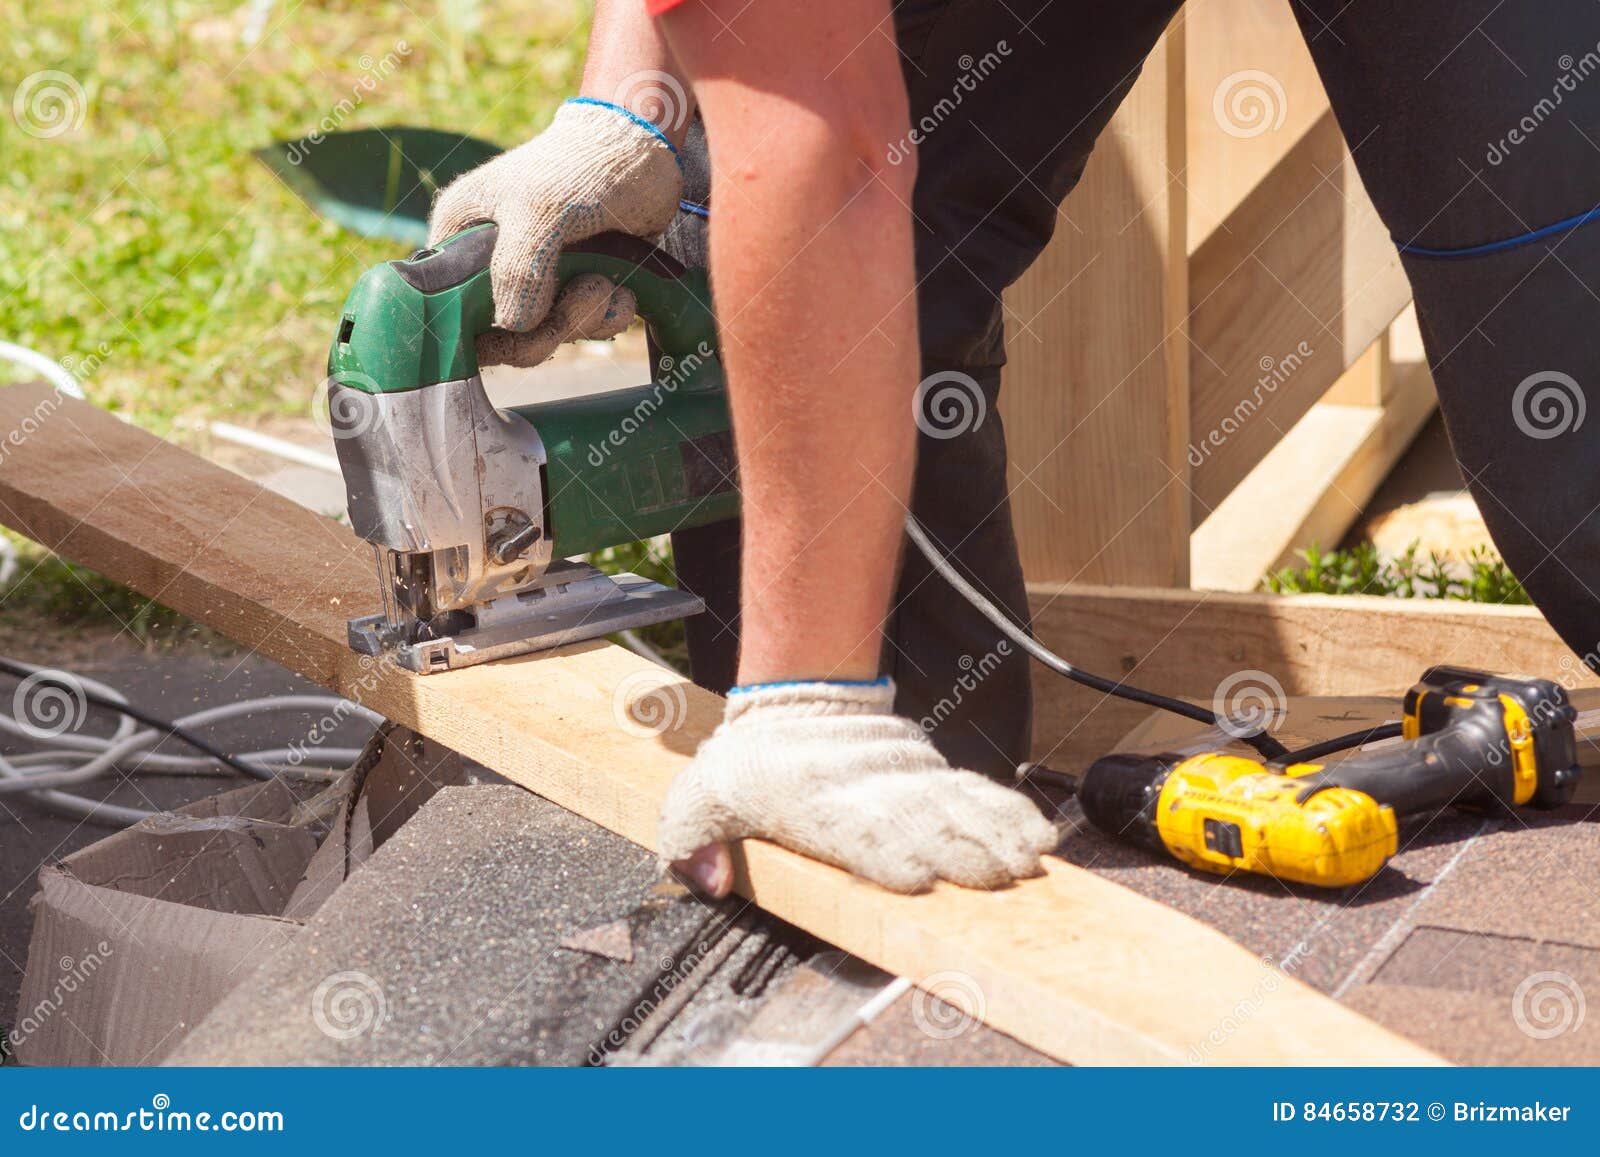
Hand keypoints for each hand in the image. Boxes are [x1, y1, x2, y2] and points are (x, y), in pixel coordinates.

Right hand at [427, 98, 681, 366]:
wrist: (639, 149)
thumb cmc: (578, 168)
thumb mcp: (539, 210)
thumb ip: (518, 268)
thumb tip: (513, 327)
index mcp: (459, 238)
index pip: (449, 311)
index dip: (482, 335)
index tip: (524, 328)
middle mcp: (491, 265)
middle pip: (503, 336)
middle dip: (548, 330)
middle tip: (588, 293)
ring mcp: (534, 280)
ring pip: (547, 335)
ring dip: (585, 320)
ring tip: (609, 283)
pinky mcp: (573, 287)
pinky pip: (583, 327)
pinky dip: (606, 318)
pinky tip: (623, 292)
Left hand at [658, 679, 1058, 894]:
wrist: (793, 695)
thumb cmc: (748, 761)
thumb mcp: (697, 795)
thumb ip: (691, 841)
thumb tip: (707, 880)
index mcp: (812, 806)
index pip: (856, 832)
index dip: (887, 853)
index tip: (918, 875)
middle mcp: (866, 794)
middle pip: (921, 823)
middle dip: (961, 851)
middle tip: (998, 877)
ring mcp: (903, 781)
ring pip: (956, 806)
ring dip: (996, 834)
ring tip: (1029, 859)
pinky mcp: (927, 771)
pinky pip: (973, 793)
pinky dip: (1007, 812)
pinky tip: (1035, 834)